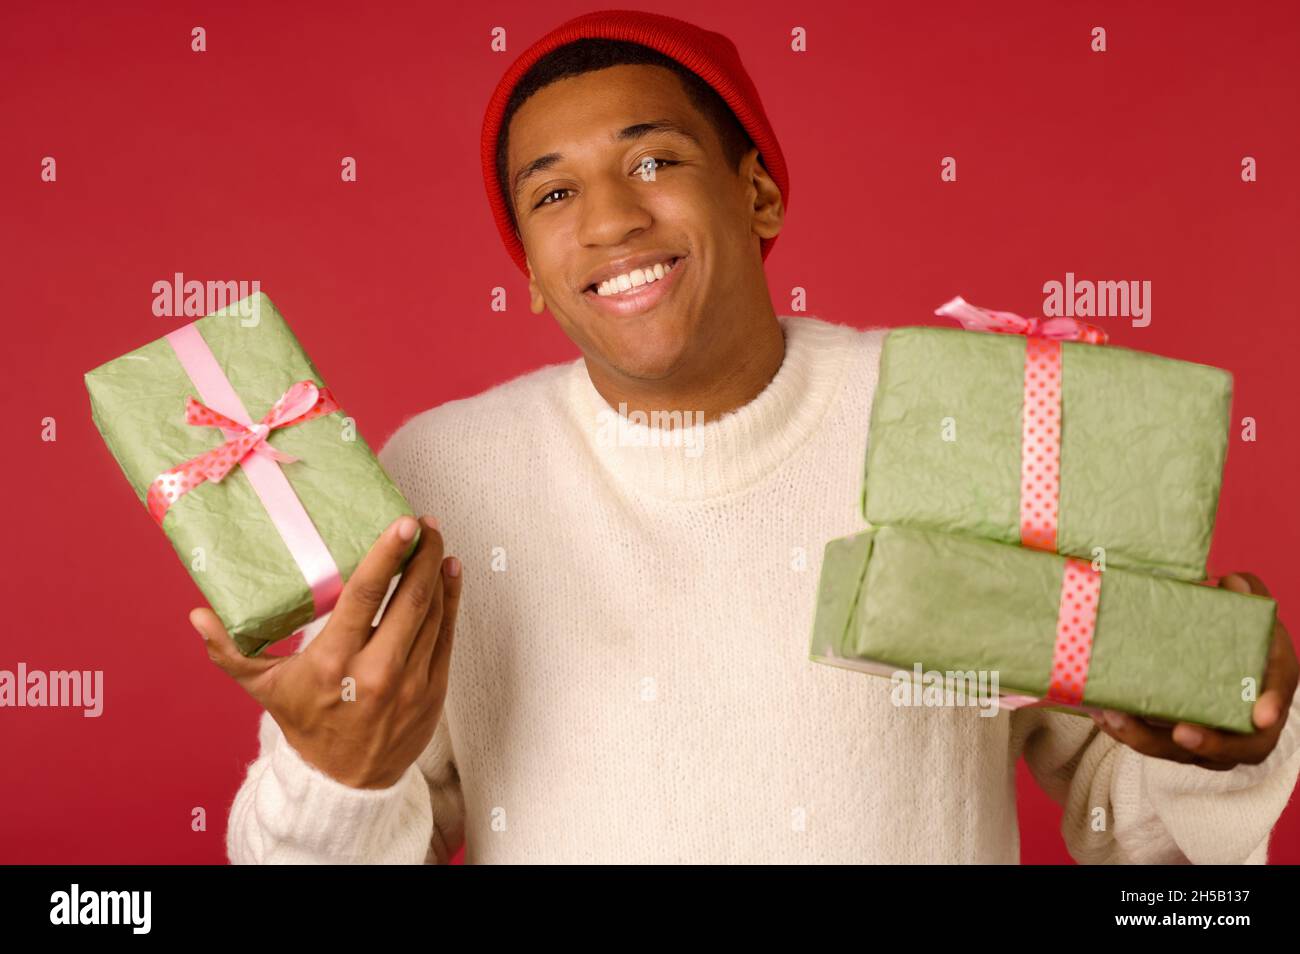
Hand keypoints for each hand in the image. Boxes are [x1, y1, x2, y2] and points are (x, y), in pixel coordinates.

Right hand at [191, 514, 461, 788]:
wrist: (343, 783)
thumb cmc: (305, 724)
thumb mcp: (263, 688)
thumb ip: (231, 650)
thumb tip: (197, 616)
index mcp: (332, 664)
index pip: (366, 598)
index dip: (388, 556)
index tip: (404, 525)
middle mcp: (376, 673)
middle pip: (409, 600)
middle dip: (423, 555)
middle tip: (424, 524)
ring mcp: (410, 683)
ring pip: (432, 615)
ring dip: (438, 572)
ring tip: (436, 541)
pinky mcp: (433, 692)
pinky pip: (447, 636)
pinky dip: (451, 601)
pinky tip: (450, 573)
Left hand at [1090, 572, 1296, 770]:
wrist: (1222, 662)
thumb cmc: (1239, 635)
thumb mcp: (1248, 610)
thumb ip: (1244, 593)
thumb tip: (1230, 581)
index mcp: (1270, 682)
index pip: (1277, 696)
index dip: (1272, 705)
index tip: (1261, 715)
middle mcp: (1247, 723)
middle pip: (1235, 747)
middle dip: (1208, 743)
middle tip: (1182, 732)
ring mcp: (1211, 738)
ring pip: (1184, 752)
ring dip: (1148, 739)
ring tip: (1116, 716)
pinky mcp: (1174, 741)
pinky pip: (1150, 744)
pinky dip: (1124, 731)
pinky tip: (1099, 711)